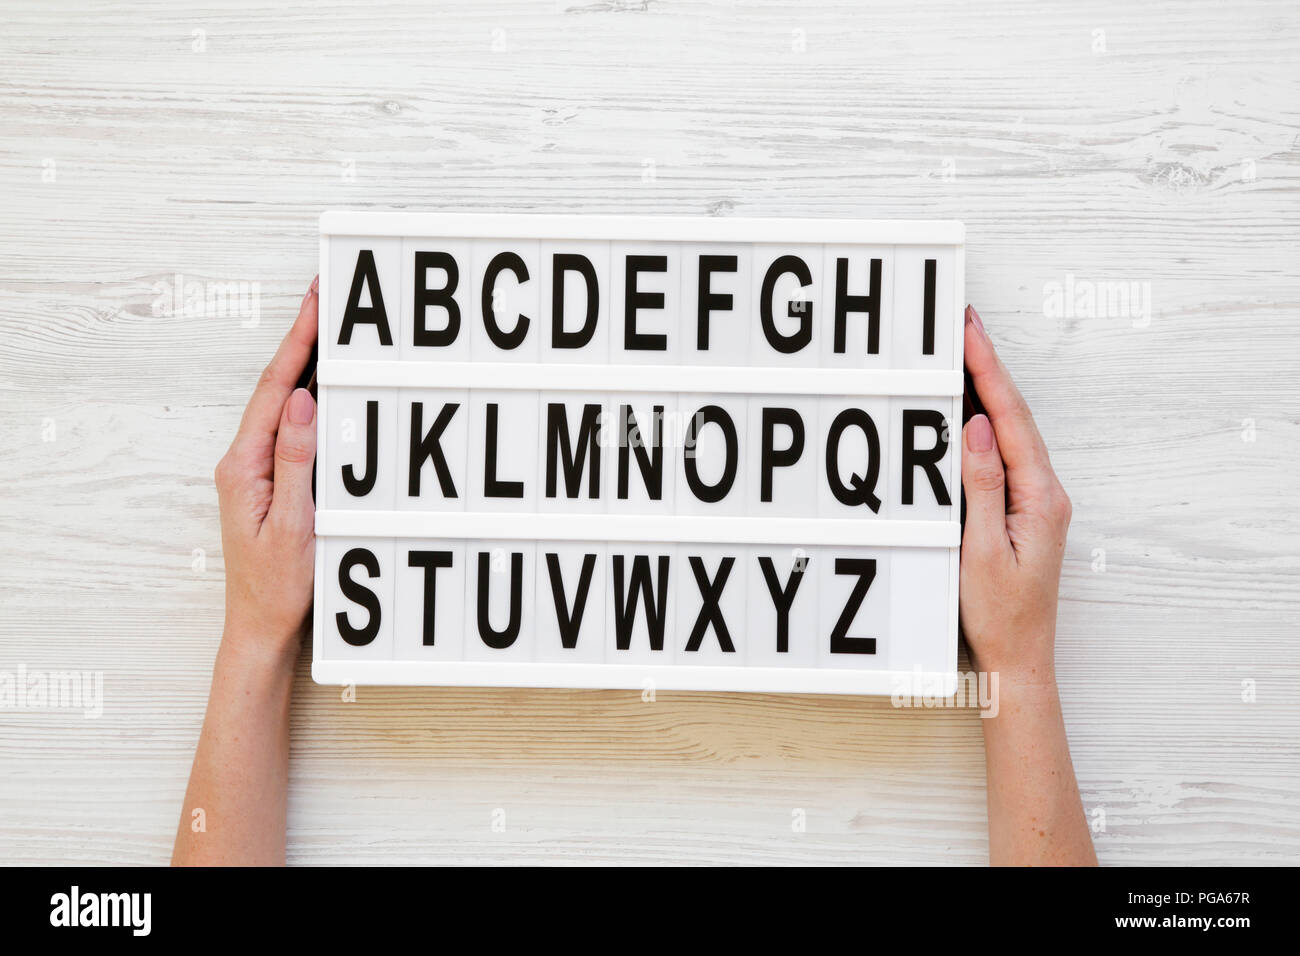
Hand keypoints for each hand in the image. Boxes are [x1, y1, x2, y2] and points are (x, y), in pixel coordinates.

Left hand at [213, 277, 318, 665]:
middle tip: (327, 297)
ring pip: (285, 404)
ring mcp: (257, 470)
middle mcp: (245, 461)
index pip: (276, 389)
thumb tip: (302, 401)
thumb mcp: (294, 524)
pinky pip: (292, 428)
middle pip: (278, 386)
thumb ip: (296, 461)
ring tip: (330, 328)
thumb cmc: (277, 587)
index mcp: (244, 466)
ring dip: (307, 364)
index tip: (317, 301)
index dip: (298, 341)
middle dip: (303, 339)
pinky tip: (327, 386)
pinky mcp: (272, 481)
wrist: (260, 627)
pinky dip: (311, 398)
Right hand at [959, 304, 1071, 687]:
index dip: (987, 370)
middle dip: (987, 366)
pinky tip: (968, 410)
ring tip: (962, 353)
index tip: (968, 331)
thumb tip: (979, 428)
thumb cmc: (999, 616)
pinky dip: (985, 423)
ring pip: (1010, 431)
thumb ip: (981, 486)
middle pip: (1013, 415)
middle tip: (962, 324)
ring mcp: (1035, 501)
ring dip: (986, 390)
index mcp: (1040, 498)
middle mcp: (1045, 493)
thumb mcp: (982, 550)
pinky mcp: (1022, 512)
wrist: (1018, 659)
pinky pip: (1004, 454)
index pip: (1010, 419)